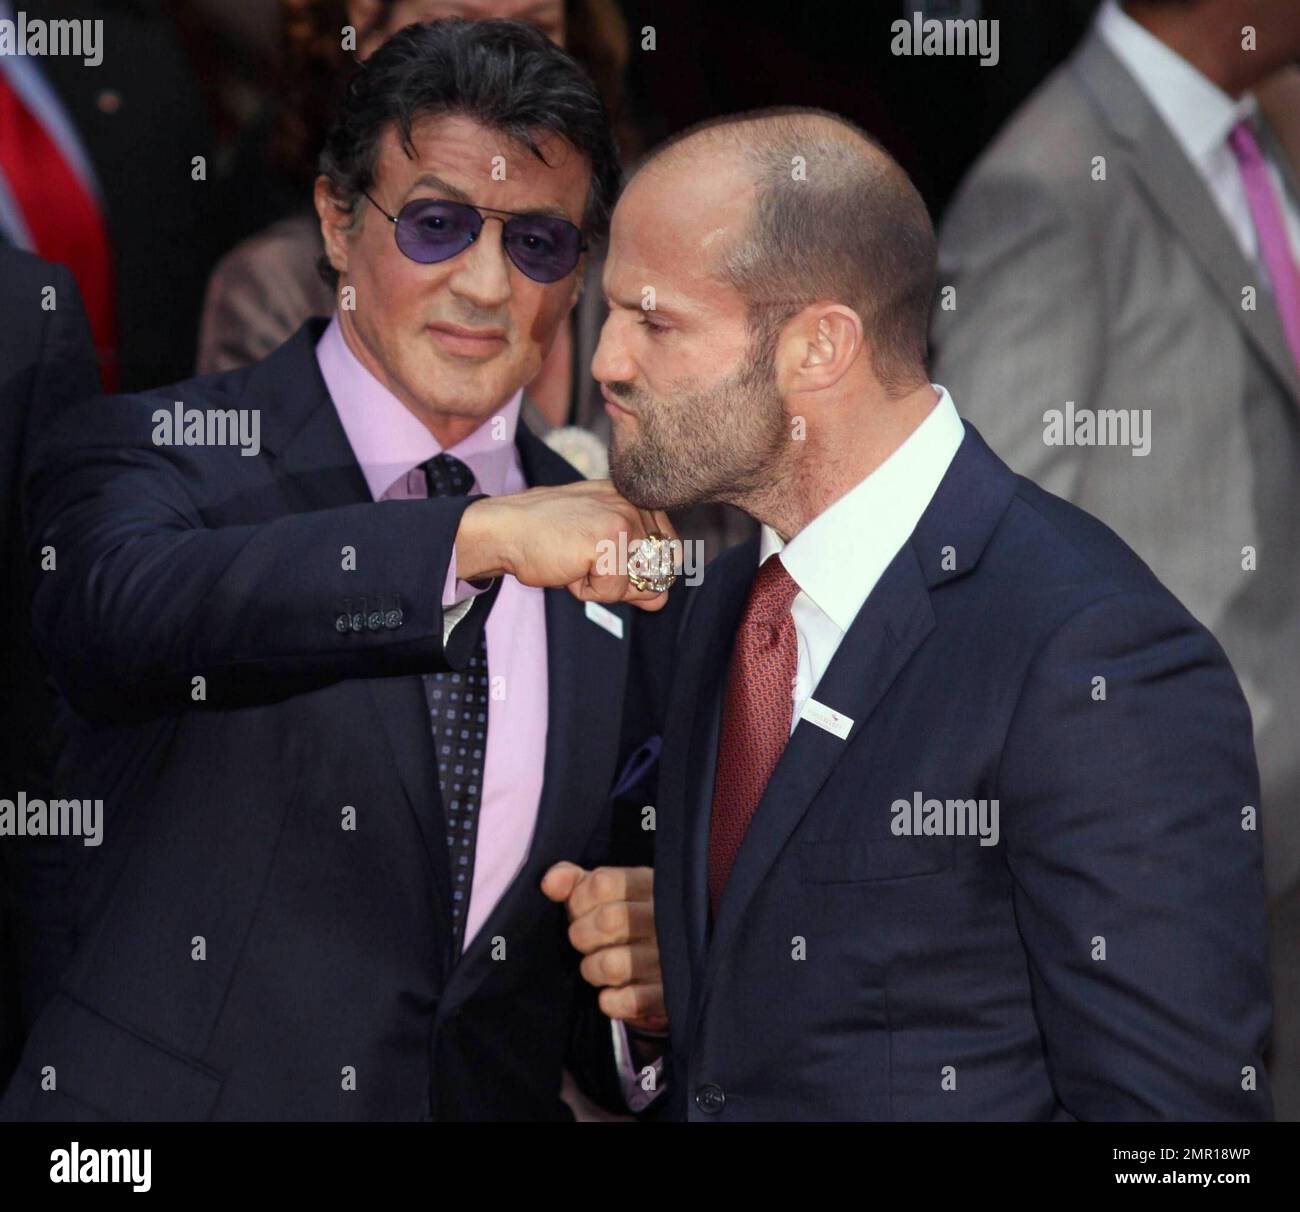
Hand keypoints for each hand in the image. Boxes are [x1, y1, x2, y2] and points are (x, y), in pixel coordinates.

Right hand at [454, 480, 676, 611]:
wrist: (504, 530)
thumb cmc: (546, 539)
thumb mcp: (599, 552)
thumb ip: (636, 574)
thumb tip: (662, 599)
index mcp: (634, 501)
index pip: (667, 554)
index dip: (633, 571)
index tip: (595, 553)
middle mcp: (634, 505)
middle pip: (656, 573)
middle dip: (620, 581)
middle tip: (581, 558)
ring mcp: (624, 519)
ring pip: (636, 584)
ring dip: (604, 586)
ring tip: (575, 560)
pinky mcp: (610, 539)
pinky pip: (612, 591)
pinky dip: (586, 590)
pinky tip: (567, 564)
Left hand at [540, 862, 667, 1032]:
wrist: (674, 962)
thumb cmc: (627, 919)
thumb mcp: (605, 892)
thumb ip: (574, 881)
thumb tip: (549, 883)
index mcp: (649, 885)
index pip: (601, 884)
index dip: (578, 901)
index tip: (578, 912)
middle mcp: (664, 918)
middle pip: (607, 921)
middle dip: (582, 935)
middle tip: (584, 942)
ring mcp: (669, 958)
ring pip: (613, 965)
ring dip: (592, 969)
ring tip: (597, 966)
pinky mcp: (667, 995)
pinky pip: (628, 1001)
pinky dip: (611, 1000)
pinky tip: (611, 993)